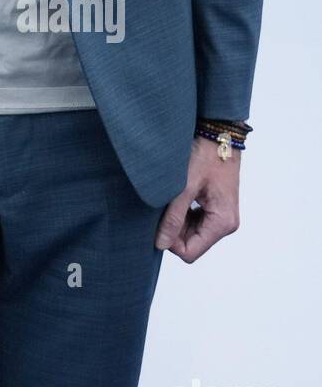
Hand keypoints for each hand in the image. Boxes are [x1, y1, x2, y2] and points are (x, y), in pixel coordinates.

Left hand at [155, 137, 240, 261]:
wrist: (218, 134)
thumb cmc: (205, 156)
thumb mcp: (185, 187)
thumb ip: (173, 217)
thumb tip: (160, 244)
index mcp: (222, 222)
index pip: (190, 252)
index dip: (170, 242)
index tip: (159, 220)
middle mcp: (226, 223)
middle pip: (191, 243)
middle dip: (173, 229)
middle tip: (163, 204)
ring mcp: (222, 215)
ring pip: (192, 233)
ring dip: (178, 219)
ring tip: (171, 196)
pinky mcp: (217, 207)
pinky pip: (196, 221)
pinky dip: (183, 212)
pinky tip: (178, 194)